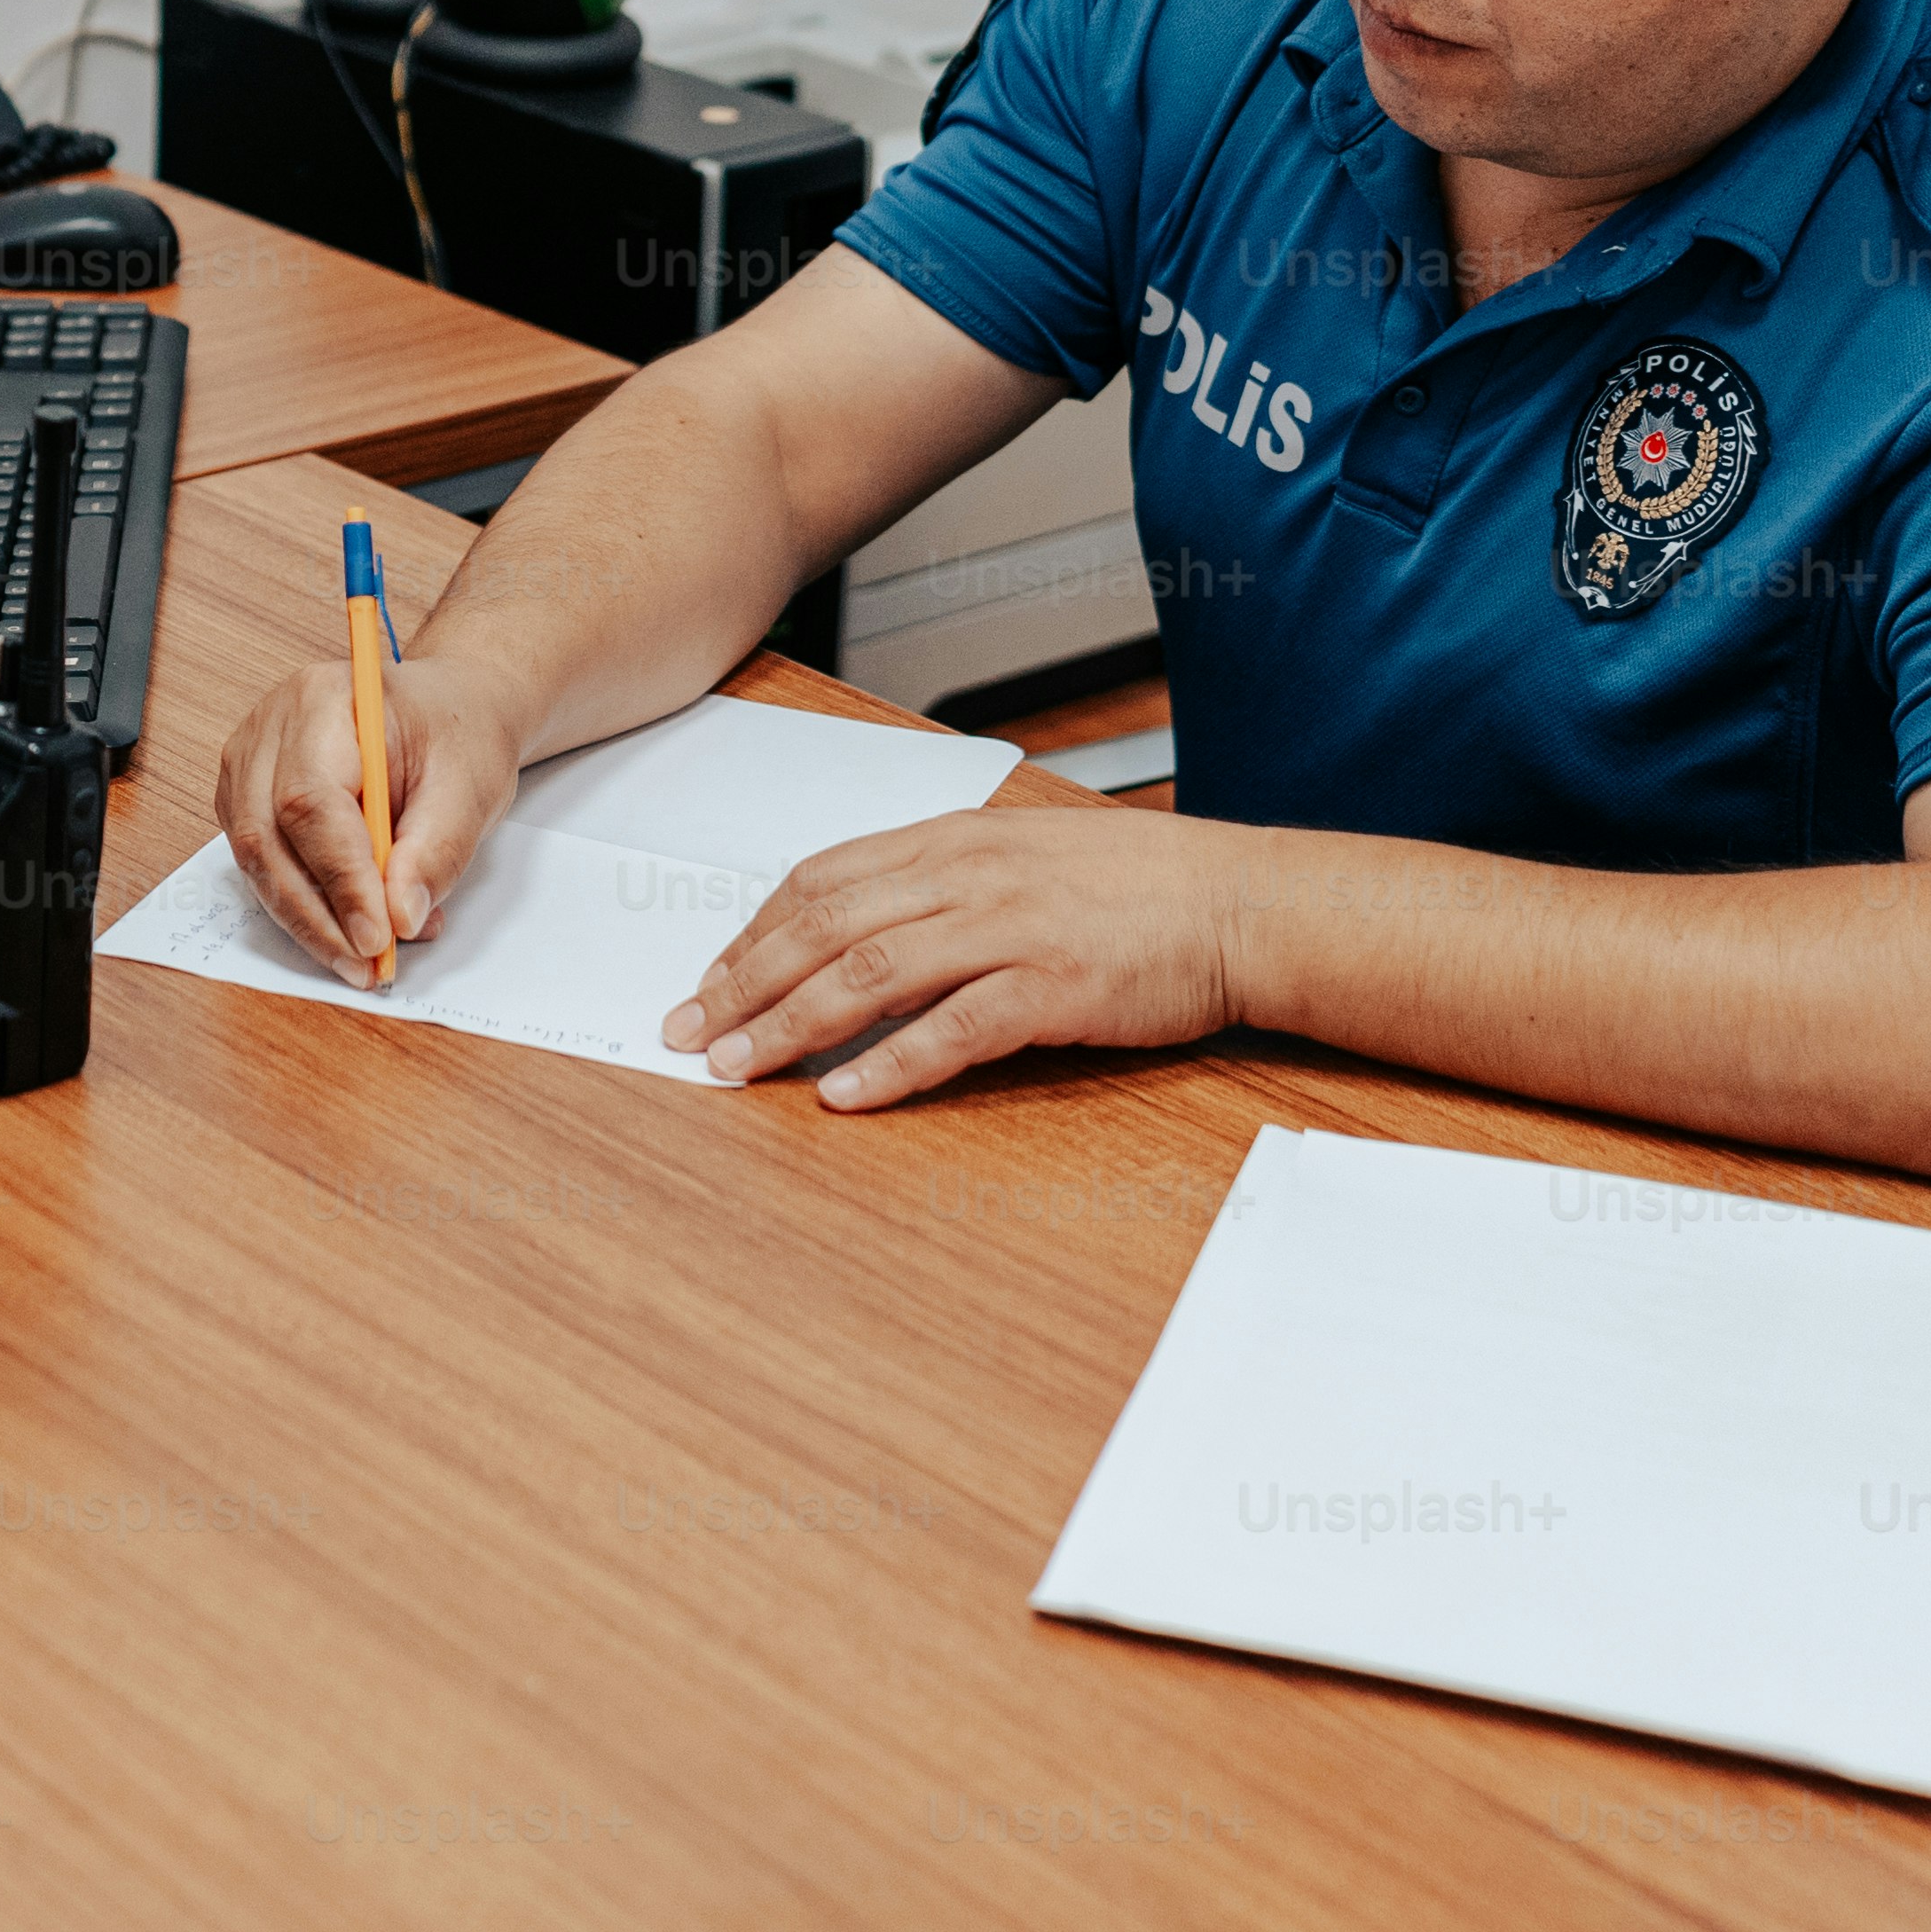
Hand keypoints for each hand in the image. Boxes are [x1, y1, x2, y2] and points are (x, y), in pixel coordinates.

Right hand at [215, 641, 525, 981]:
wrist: (444, 715)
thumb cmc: (456, 736)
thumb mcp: (472, 787)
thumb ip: (437, 851)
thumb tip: (400, 918)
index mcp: (323, 700)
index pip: (309, 800)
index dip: (339, 877)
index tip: (377, 936)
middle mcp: (269, 728)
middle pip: (265, 835)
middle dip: (316, 915)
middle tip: (367, 964)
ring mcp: (248, 762)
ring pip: (255, 859)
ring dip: (307, 919)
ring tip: (365, 955)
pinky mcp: (245, 798)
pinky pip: (259, 865)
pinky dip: (301, 905)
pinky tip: (350, 921)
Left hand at [664, 801, 1257, 1106]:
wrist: (1237, 903)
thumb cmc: (1135, 884)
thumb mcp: (1021, 853)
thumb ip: (939, 880)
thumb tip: (856, 926)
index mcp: (953, 837)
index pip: (820, 879)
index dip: (753, 933)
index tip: (709, 979)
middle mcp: (969, 873)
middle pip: (825, 925)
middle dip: (744, 982)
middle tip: (693, 1032)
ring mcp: (1010, 927)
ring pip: (870, 972)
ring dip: (792, 1023)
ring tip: (740, 1066)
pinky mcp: (1053, 986)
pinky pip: (953, 1029)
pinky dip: (891, 1064)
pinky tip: (846, 1094)